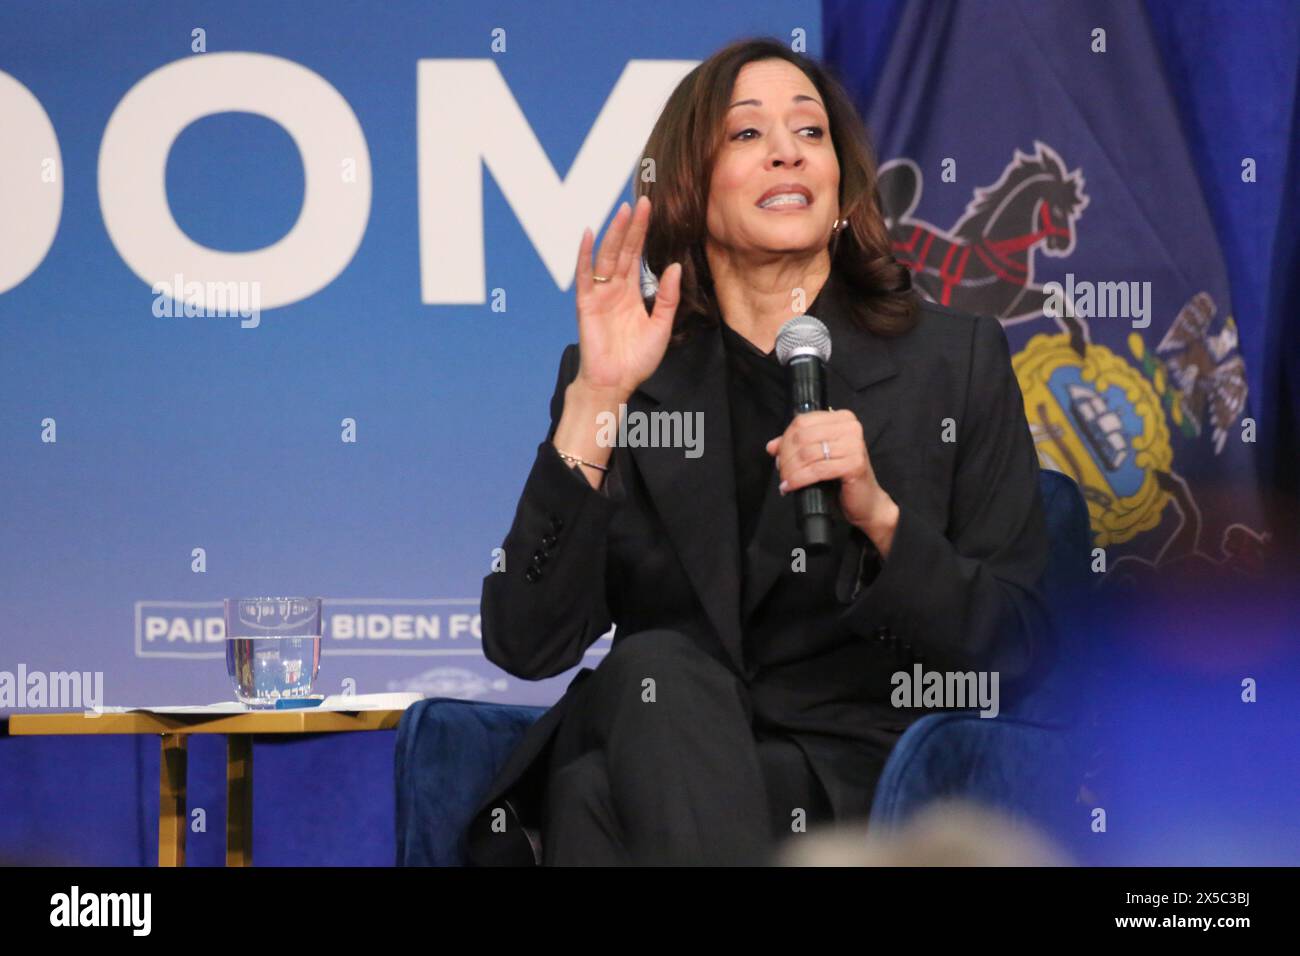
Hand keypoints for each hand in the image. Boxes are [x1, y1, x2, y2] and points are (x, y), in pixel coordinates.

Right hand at [573, 195, 682, 403]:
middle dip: (632, 226)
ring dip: (614, 234)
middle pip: (623, 250)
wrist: (616, 383)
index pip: (637, 255)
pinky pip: (585, 276)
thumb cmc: (637, 359)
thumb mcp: (662, 326)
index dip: (644, 233)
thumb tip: (674, 266)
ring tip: (624, 212)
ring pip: (607, 258)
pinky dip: (585, 255)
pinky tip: (589, 235)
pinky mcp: (586, 304)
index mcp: (632, 292)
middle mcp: (614, 289)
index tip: (652, 209)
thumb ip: (668, 297)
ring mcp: (599, 294)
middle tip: (642, 201)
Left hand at [765, 409, 899, 556]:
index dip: (785, 439)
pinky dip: (798, 479)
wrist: (866, 502)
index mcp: (842, 419)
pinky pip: (816, 470)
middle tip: (782, 472)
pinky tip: (790, 487)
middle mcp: (851, 427)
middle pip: (802, 436)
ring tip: (785, 481)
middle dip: (786, 456)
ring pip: (807, 454)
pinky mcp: (854, 464)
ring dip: (790, 470)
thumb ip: (796, 447)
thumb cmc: (842, 478)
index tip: (779, 456)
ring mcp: (854, 445)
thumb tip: (771, 446)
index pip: (802, 421)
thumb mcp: (818, 457)